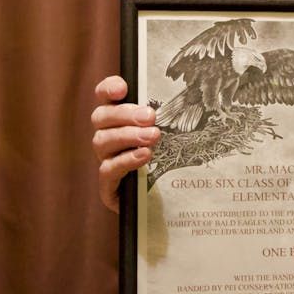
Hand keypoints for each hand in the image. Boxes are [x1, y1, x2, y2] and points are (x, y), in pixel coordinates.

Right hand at [90, 75, 160, 212]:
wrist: (163, 205)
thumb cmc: (169, 163)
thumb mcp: (172, 137)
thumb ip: (171, 117)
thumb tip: (193, 97)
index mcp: (118, 121)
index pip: (103, 97)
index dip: (108, 89)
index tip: (123, 88)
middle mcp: (107, 138)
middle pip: (100, 117)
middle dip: (125, 114)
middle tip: (150, 117)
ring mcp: (105, 161)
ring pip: (102, 141)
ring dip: (128, 136)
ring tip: (153, 137)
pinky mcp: (108, 187)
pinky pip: (108, 170)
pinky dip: (126, 160)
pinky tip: (144, 156)